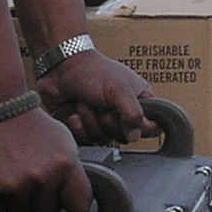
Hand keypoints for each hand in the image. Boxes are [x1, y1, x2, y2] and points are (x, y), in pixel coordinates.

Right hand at [0, 106, 92, 211]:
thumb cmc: (28, 124)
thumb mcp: (63, 140)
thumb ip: (72, 171)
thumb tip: (79, 200)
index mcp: (64, 164)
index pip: (80, 207)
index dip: (69, 201)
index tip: (62, 196)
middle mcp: (40, 177)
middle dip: (40, 201)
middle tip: (30, 179)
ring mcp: (12, 184)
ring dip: (17, 200)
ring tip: (12, 174)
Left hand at [36, 49, 156, 145]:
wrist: (60, 69)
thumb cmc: (91, 71)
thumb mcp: (118, 89)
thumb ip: (133, 113)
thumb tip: (135, 136)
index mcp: (139, 100)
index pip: (152, 127)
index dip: (140, 127)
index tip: (126, 116)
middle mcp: (123, 113)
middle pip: (125, 137)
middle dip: (108, 120)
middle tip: (100, 103)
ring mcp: (105, 122)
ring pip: (104, 140)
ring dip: (90, 121)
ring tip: (85, 102)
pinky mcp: (87, 128)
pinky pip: (87, 141)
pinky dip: (79, 128)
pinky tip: (75, 114)